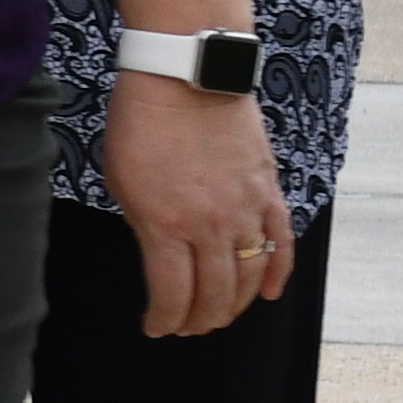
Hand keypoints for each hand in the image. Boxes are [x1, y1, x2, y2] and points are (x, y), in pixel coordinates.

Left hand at [104, 75, 295, 334]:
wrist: (187, 74)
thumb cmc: (142, 122)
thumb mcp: (122, 181)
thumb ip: (144, 224)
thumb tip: (158, 253)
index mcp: (166, 226)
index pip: (172, 296)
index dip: (164, 321)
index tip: (156, 328)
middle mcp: (211, 225)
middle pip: (215, 295)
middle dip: (199, 321)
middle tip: (187, 327)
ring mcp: (245, 209)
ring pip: (250, 276)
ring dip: (235, 305)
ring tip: (219, 315)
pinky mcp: (267, 190)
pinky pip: (280, 242)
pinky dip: (277, 272)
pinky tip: (269, 293)